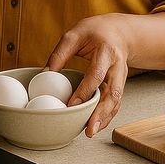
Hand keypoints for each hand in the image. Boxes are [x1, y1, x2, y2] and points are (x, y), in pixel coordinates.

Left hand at [45, 14, 130, 136]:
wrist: (119, 32)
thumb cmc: (95, 31)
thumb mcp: (74, 35)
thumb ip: (59, 54)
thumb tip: (43, 75)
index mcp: (106, 51)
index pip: (96, 74)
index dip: (84, 91)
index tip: (71, 105)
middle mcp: (117, 66)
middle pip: (112, 93)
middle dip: (101, 113)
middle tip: (89, 129)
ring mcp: (121, 77)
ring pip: (116, 101)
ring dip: (105, 118)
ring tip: (91, 132)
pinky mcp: (119, 85)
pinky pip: (115, 103)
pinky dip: (107, 116)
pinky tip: (96, 125)